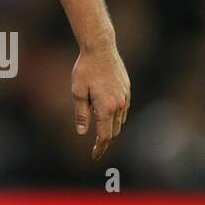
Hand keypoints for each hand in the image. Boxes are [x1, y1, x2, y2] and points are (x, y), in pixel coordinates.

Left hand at [71, 38, 130, 160]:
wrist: (101, 48)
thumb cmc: (85, 69)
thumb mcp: (77, 92)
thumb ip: (81, 114)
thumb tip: (82, 133)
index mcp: (106, 107)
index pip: (104, 136)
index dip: (99, 148)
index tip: (94, 156)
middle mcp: (119, 105)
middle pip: (114, 132)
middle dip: (105, 142)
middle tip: (96, 149)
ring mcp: (125, 97)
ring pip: (120, 121)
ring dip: (111, 130)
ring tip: (101, 135)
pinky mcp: (127, 90)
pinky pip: (123, 110)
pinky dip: (116, 117)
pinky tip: (108, 116)